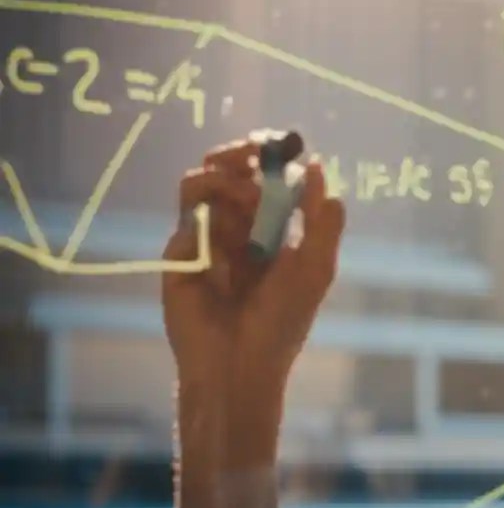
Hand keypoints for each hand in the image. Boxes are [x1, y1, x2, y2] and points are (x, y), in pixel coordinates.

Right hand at [161, 132, 344, 465]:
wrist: (239, 364)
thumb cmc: (283, 322)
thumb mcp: (315, 268)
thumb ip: (321, 220)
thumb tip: (319, 166)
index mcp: (273, 229)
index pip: (268, 177)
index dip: (272, 157)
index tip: (282, 143)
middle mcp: (238, 227)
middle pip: (231, 170)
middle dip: (243, 155)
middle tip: (254, 153)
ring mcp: (206, 237)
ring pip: (203, 182)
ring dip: (225, 176)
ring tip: (243, 194)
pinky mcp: (180, 250)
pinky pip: (188, 213)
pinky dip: (206, 210)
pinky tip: (224, 233)